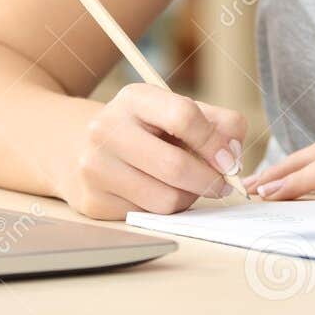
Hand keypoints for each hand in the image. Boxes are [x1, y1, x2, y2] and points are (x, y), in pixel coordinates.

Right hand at [57, 83, 247, 219]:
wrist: (80, 147)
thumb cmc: (145, 130)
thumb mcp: (176, 111)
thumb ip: (216, 124)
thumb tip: (234, 156)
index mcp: (133, 98)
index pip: (184, 117)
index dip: (215, 143)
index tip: (230, 160)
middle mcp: (106, 129)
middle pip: (176, 166)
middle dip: (209, 180)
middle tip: (221, 184)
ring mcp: (95, 167)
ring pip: (166, 199)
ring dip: (188, 198)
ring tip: (185, 185)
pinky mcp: (93, 201)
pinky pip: (148, 216)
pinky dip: (164, 210)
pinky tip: (157, 192)